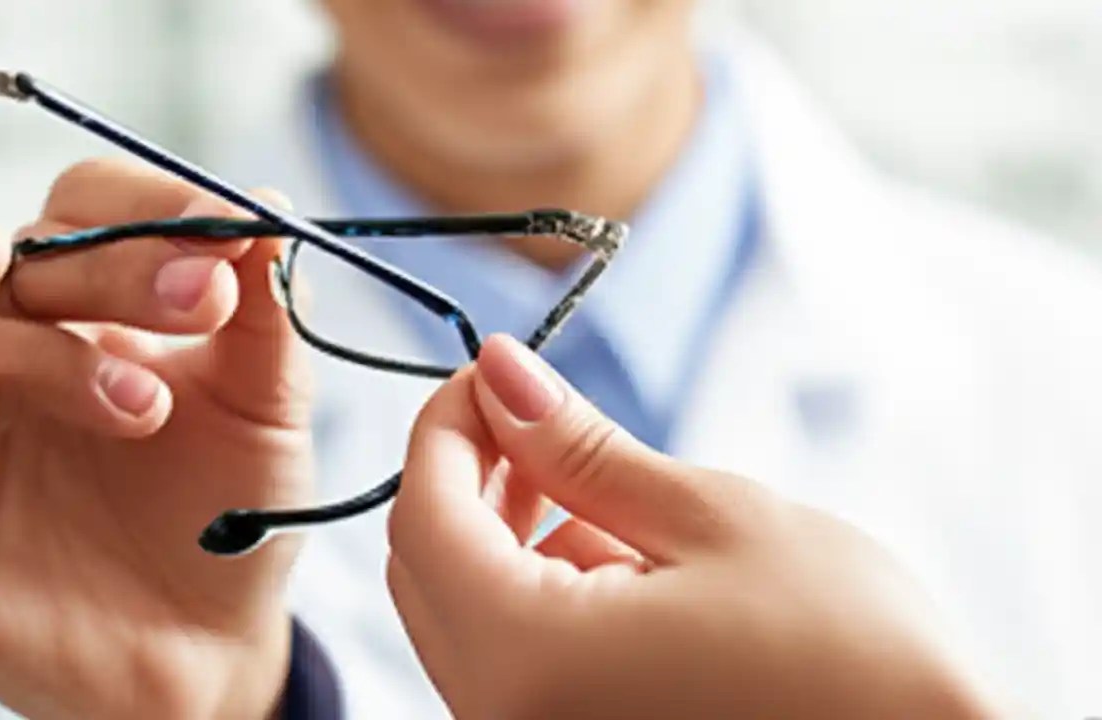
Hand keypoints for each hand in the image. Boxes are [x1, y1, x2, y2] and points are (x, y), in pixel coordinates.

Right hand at [0, 159, 312, 719]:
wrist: (214, 648)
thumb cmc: (229, 517)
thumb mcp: (264, 406)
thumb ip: (261, 311)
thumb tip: (268, 205)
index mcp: (73, 316)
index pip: (68, 215)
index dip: (141, 210)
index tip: (230, 236)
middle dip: (87, 262)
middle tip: (194, 292)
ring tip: (113, 364)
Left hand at [387, 335, 1004, 719]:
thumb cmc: (849, 653)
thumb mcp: (709, 519)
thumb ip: (580, 449)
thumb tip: (501, 374)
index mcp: (525, 659)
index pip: (423, 514)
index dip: (447, 424)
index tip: (495, 371)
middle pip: (427, 566)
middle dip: (472, 474)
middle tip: (539, 419)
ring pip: (466, 611)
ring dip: (508, 532)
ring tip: (602, 493)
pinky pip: (512, 658)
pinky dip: (541, 592)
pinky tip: (620, 564)